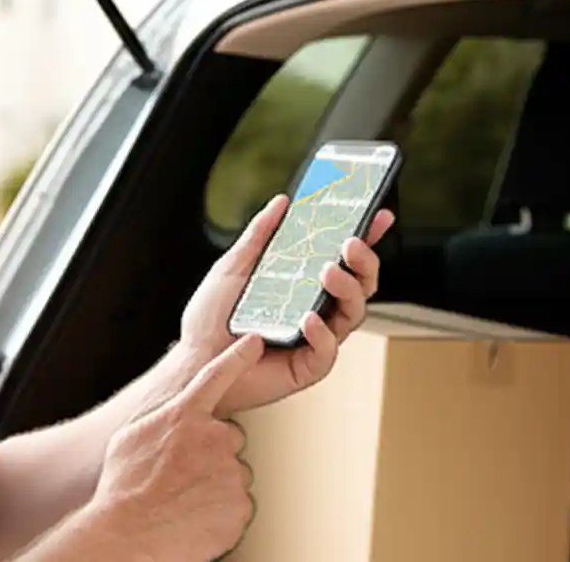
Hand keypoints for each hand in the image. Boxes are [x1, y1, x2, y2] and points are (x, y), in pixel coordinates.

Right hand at [88, 334, 264, 560]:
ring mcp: (230, 472)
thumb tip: (172, 414)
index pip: (218, 375)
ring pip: (232, 472)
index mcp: (185, 416)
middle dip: (210, 454)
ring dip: (215, 483)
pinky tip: (195, 515)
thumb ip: (161, 417)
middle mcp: (214, 438)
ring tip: (185, 498)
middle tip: (184, 473)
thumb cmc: (123, 488)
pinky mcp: (240, 505)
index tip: (253, 342)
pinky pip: (236, 503)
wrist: (129, 533)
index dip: (238, 356)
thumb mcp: (131, 437)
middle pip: (226, 438)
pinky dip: (220, 511)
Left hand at [179, 194, 394, 416]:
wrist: (191, 359)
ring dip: (347, 289)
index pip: (344, 260)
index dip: (366, 238)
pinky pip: (328, 351)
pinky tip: (308, 318)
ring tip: (328, 271)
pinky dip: (322, 333)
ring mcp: (315, 339)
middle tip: (350, 243)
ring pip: (353, 314)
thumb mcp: (233, 266)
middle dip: (364, 262)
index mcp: (303, 285)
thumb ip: (259, 235)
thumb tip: (282, 202)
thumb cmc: (210, 318)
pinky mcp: (307, 368)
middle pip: (359, 285)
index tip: (378, 215)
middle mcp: (316, 310)